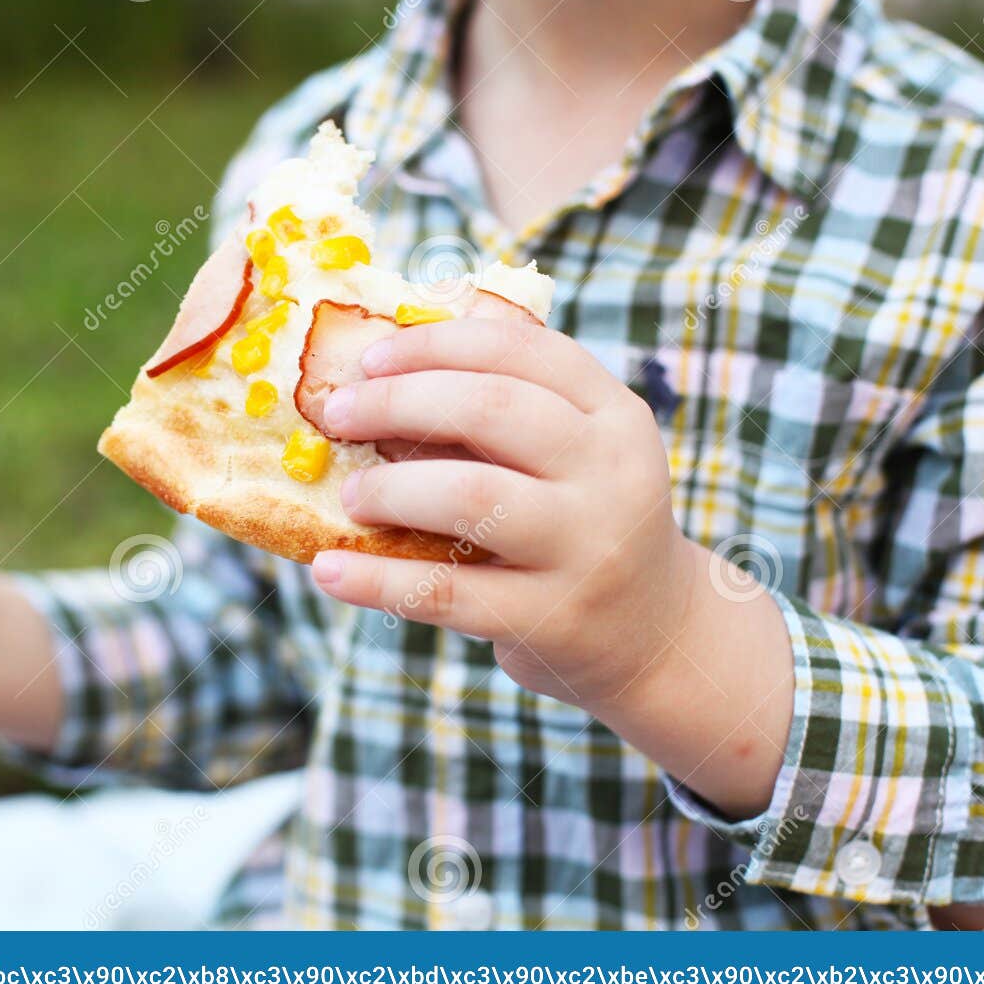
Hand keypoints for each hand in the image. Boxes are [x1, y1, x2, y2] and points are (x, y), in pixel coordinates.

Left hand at [310, 317, 700, 706]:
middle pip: (493, 409)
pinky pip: (448, 591)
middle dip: (399, 402)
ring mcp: (587, 549)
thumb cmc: (580, 527)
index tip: (372, 358)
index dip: (438, 345)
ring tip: (349, 496)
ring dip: (391, 489)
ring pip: (472, 495)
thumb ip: (500, 414)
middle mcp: (611, 474)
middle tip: (338, 415)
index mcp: (615, 416)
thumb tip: (377, 380)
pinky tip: (329, 568)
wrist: (654, 638)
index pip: (524, 352)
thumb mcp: (572, 458)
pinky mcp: (553, 619)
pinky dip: (377, 579)